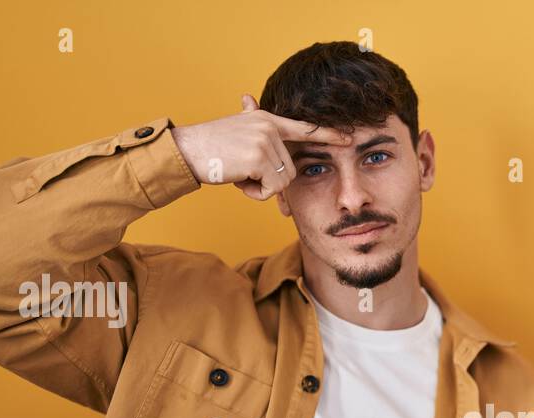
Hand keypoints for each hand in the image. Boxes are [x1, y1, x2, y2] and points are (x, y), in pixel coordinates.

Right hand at [170, 94, 352, 200]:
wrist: (186, 150)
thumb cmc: (210, 146)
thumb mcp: (235, 130)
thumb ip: (252, 127)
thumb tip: (251, 108)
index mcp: (266, 119)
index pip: (303, 128)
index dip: (327, 135)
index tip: (348, 138)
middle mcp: (268, 127)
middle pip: (291, 170)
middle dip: (270, 181)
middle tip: (244, 174)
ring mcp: (264, 141)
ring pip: (282, 182)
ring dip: (261, 188)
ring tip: (238, 174)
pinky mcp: (258, 158)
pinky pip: (270, 190)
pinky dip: (254, 194)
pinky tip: (237, 180)